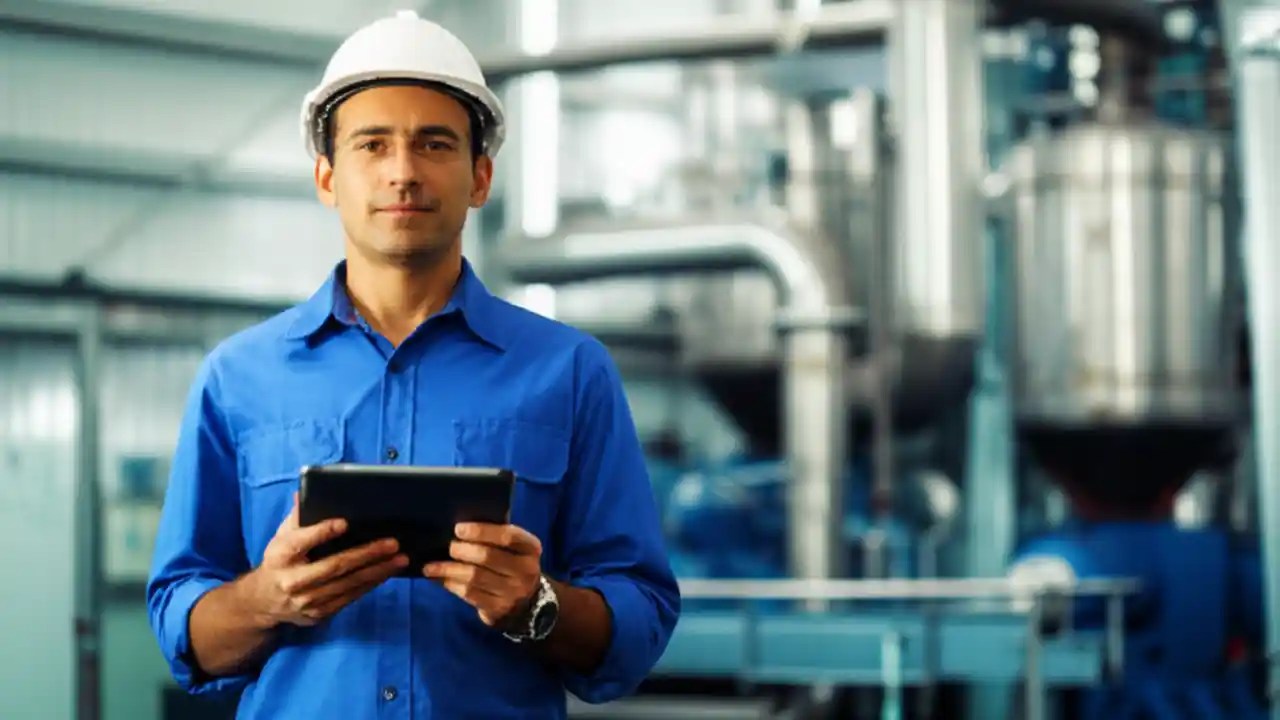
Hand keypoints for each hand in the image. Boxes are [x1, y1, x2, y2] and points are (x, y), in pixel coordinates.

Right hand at [242, 493, 407, 627]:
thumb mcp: (281, 536)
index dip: (322, 532)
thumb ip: (297, 516)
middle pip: (334, 566)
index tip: (344, 523)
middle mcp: (293, 580)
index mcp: (281, 556)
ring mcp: (307, 600)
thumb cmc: (279, 561)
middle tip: (392, 543)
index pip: (301, 542)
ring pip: (347, 584)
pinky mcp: (319, 613)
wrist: (264, 602)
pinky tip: (387, 573)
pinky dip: (371, 584)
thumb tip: (306, 491)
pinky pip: (350, 597)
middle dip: (366, 554)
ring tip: (400, 558)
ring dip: (377, 571)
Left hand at [423, 522, 541, 626]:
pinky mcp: (498, 608)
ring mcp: (512, 591)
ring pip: (474, 577)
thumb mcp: (513, 547)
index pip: (507, 536)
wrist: (526, 600)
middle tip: (448, 546)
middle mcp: (525, 570)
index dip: (481, 531)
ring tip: (430, 566)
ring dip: (449, 570)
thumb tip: (459, 527)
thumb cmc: (512, 562)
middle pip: (488, 557)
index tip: (458, 528)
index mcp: (530, 548)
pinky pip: (470, 594)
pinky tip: (438, 578)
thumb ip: (495, 535)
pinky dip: (450, 584)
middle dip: (462, 550)